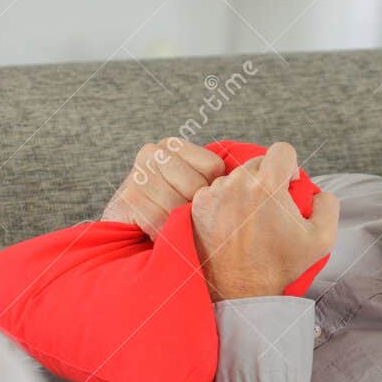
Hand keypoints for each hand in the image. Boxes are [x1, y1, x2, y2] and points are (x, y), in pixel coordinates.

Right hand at [101, 138, 226, 239]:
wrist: (128, 235)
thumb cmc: (168, 213)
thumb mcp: (192, 189)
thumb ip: (214, 181)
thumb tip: (255, 173)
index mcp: (173, 146)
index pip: (214, 167)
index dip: (211, 192)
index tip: (196, 202)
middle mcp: (152, 153)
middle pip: (197, 186)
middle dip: (194, 210)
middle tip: (182, 219)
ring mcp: (137, 174)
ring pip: (178, 205)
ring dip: (179, 225)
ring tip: (171, 227)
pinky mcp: (126, 199)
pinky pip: (159, 220)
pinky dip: (163, 234)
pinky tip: (158, 234)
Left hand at [189, 141, 338, 301]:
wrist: (241, 292)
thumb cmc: (282, 266)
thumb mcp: (322, 239)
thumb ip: (328, 204)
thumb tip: (318, 191)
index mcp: (267, 185)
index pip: (282, 150)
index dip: (289, 166)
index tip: (288, 186)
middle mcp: (237, 182)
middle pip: (257, 162)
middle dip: (266, 179)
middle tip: (270, 208)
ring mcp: (213, 193)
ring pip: (234, 176)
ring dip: (243, 190)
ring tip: (249, 220)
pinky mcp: (197, 206)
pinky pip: (215, 192)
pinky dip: (224, 203)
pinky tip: (231, 226)